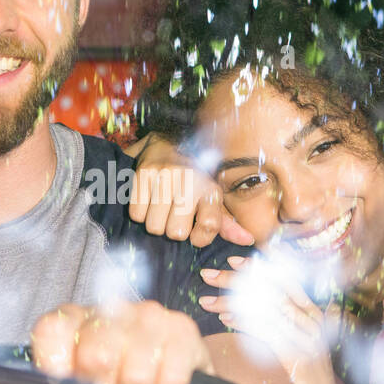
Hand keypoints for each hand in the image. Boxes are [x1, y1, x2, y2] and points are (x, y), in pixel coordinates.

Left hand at [30, 300, 212, 383]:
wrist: (167, 367)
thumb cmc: (114, 378)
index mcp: (75, 319)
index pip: (52, 329)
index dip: (55, 363)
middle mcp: (111, 309)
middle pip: (96, 356)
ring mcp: (148, 315)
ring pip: (136, 374)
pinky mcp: (182, 329)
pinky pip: (171, 377)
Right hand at [128, 135, 253, 247]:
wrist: (170, 143)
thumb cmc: (194, 181)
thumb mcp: (212, 199)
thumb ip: (227, 224)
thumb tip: (247, 240)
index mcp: (211, 188)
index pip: (209, 227)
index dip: (200, 238)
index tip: (195, 235)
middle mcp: (191, 180)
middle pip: (176, 232)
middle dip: (173, 230)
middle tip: (174, 216)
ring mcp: (166, 175)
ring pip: (154, 226)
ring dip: (155, 223)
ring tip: (161, 208)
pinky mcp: (144, 173)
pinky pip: (137, 213)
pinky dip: (141, 213)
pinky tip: (149, 201)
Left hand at [197, 256, 340, 383]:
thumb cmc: (317, 369)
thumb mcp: (319, 339)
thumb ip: (319, 318)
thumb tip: (321, 304)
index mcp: (314, 312)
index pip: (283, 280)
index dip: (257, 268)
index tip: (233, 260)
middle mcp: (309, 319)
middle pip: (265, 291)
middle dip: (234, 281)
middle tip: (208, 274)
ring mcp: (301, 336)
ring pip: (259, 310)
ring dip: (230, 303)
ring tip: (207, 300)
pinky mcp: (292, 353)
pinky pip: (262, 333)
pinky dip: (242, 324)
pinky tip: (224, 319)